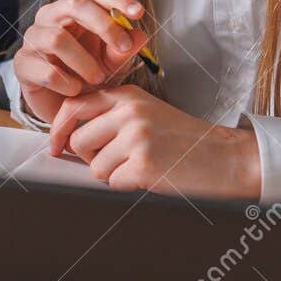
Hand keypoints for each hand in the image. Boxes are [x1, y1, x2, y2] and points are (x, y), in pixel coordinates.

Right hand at [13, 0, 151, 124]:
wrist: (61, 106)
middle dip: (104, 25)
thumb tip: (140, 35)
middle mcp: (50, 16)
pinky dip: (68, 84)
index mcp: (73, 8)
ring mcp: (33, 38)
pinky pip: (48, 71)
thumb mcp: (111, 62)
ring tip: (98, 79)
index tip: (139, 13)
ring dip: (85, 62)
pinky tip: (75, 90)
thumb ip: (124, 49)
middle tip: (122, 48)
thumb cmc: (86, 75)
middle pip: (75, 4)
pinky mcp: (22, 63)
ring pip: (58, 39)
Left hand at [48, 85, 262, 199]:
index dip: (57, 129)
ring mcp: (136, 138)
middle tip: (113, 160)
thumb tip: (67, 137)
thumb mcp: (145, 112)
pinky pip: (113, 182)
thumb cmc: (183, 138)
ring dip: (111, 173)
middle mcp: (128, 113)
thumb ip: (109, 116)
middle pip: (78, 141)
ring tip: (138, 165)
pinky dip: (127, 185)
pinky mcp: (144, 165)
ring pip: (94, 166)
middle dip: (88, 157)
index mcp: (126, 96)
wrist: (225, 156)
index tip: (54, 145)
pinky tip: (149, 175)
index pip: (73, 106)